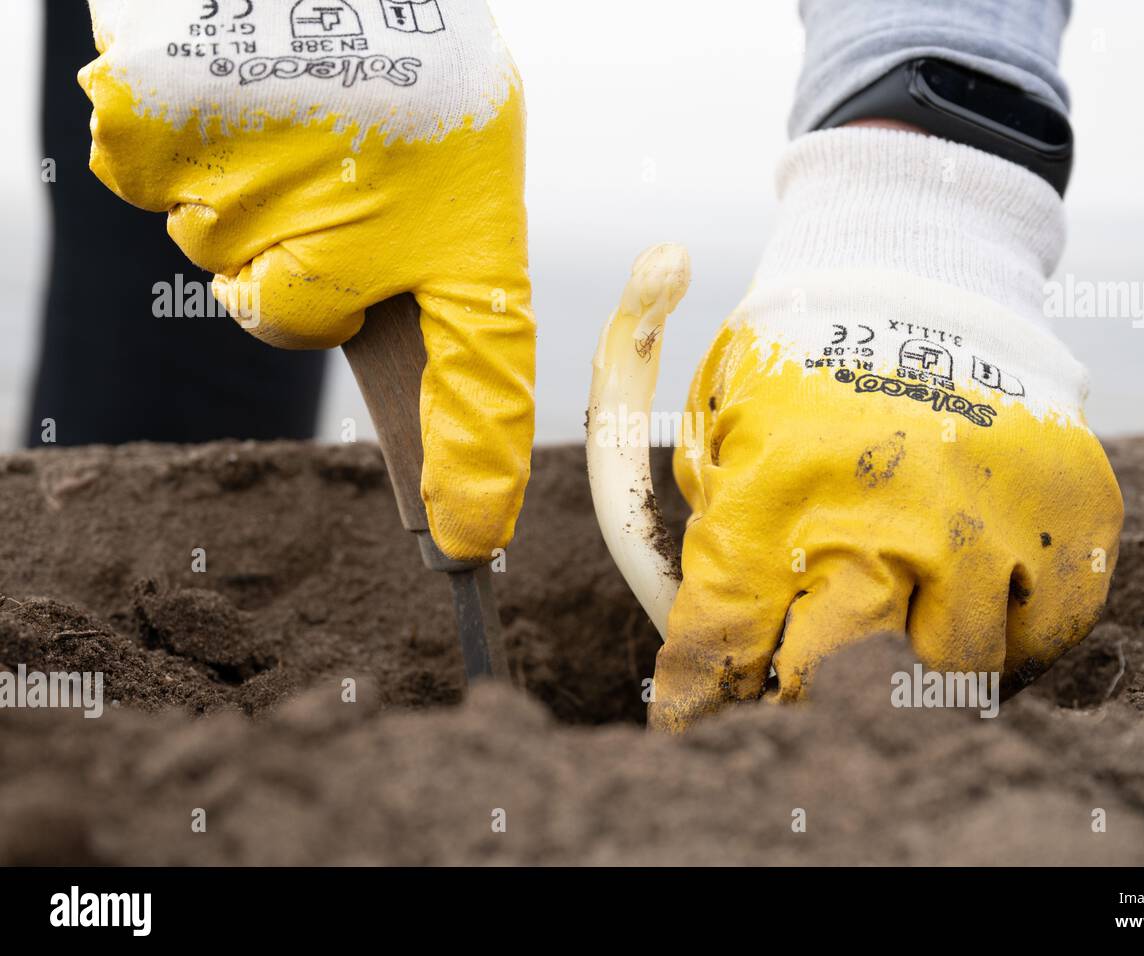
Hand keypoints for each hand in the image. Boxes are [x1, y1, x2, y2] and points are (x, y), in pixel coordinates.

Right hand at [79, 0, 534, 560]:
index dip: (474, 471)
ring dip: (244, 190)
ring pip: (218, 246)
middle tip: (334, 165)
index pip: (484, 384)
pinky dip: (172, 144)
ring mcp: (254, 188)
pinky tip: (231, 96)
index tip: (466, 547)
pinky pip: (146, 183)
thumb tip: (464, 477)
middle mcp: (360, 228)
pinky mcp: (162, 131)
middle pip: (285, 312)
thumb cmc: (419, 71)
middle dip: (295, 258)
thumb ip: (460, 305)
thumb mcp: (472, 174)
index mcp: (460, 232)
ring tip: (293, 113)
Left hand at [650, 129, 1122, 731]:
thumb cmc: (797, 358)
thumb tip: (682, 662)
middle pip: (833, 692)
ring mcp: (986, 527)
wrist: (923, 272)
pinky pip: (1044, 636)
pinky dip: (1010, 626)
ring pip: (953, 677)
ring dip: (921, 658)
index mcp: (775, 498)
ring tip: (906, 608)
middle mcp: (883, 525)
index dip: (698, 703)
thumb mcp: (710, 415)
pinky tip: (978, 581)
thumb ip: (696, 534)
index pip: (720, 651)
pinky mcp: (1067, 522)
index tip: (697, 719)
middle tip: (802, 681)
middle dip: (804, 699)